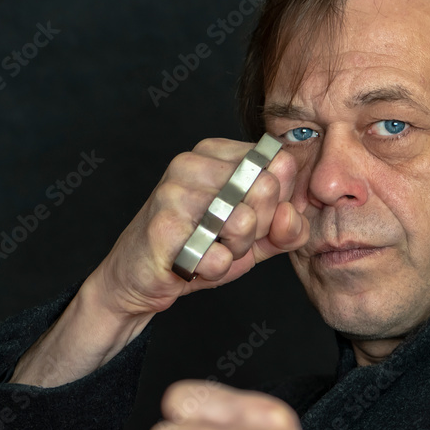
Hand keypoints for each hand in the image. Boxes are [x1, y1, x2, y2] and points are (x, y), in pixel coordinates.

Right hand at [101, 137, 308, 318]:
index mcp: (217, 152)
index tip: (252, 217)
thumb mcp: (254, 236)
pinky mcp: (163, 226)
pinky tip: (194, 263)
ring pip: (245, 222)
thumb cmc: (198, 248)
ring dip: (235, 250)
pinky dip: (214, 269)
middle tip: (227, 238)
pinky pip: (219, 256)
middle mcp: (193, 162)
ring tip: (209, 248)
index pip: (280, 165)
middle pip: (267, 188)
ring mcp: (175, 191)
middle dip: (258, 228)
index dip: (279, 201)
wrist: (139, 277)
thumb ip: (287, 226)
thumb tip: (291, 214)